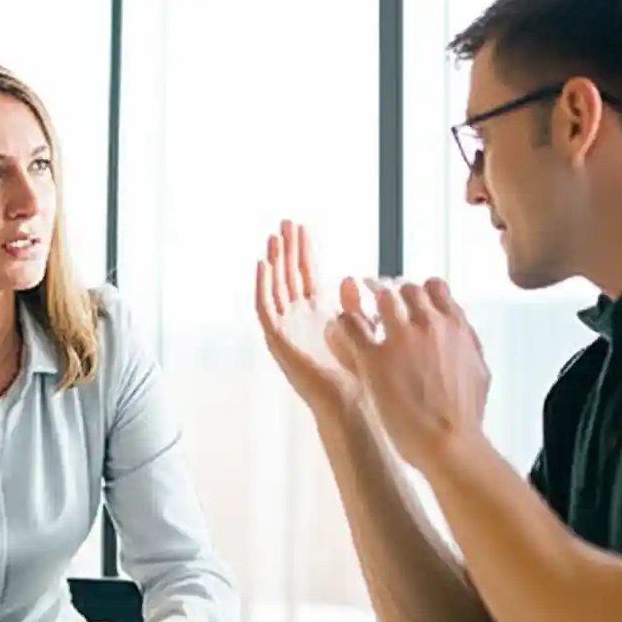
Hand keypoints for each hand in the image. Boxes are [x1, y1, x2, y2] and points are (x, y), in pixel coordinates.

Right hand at [255, 220, 362, 417]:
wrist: (347, 400)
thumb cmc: (355, 371)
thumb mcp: (358, 328)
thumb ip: (353, 303)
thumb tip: (350, 277)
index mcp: (315, 313)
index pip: (306, 273)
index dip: (304, 250)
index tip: (303, 226)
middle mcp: (297, 317)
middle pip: (288, 275)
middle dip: (288, 248)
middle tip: (286, 222)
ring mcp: (285, 327)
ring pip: (275, 286)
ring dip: (274, 261)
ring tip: (274, 236)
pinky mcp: (277, 340)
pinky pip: (265, 308)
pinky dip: (262, 286)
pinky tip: (263, 265)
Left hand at [333, 277, 489, 471]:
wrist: (450, 443)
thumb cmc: (466, 417)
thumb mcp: (479, 372)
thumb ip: (469, 345)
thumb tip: (464, 334)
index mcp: (456, 327)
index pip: (436, 288)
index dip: (420, 293)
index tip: (411, 303)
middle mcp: (430, 324)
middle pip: (407, 289)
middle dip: (393, 295)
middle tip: (379, 306)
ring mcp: (402, 338)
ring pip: (382, 297)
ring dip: (371, 304)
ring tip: (361, 316)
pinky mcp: (375, 358)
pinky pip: (351, 324)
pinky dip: (346, 323)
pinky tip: (343, 332)